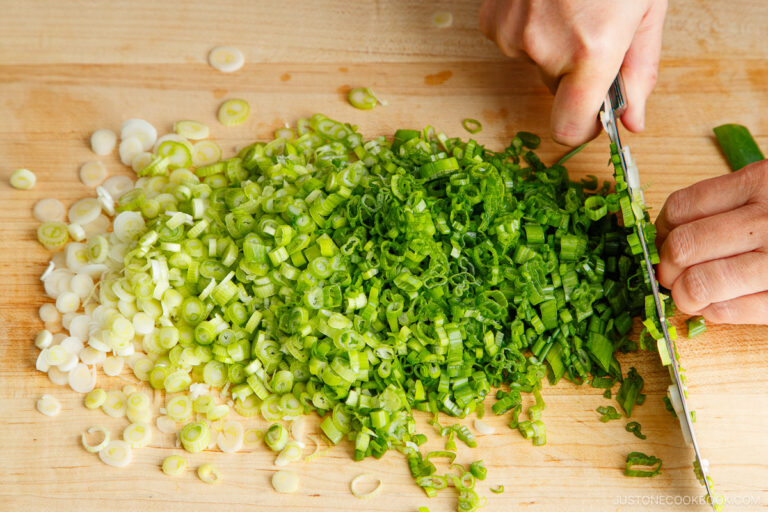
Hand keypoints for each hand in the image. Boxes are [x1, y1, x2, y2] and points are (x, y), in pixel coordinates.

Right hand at [479, 0, 666, 145]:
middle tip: (593, 28)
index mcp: (592, 50)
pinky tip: (545, 1)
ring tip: (569, 6)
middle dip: (575, 70)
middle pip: (557, 90)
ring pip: (535, 64)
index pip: (569, 128)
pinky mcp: (493, 21)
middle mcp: (545, 48)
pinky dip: (529, 28)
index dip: (582, 129)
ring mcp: (513, 34)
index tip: (592, 118)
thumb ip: (639, 71)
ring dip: (552, 46)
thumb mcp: (646, 12)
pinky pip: (513, 42)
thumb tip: (632, 122)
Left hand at [655, 161, 767, 324]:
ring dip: (685, 295)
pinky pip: (732, 310)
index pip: (680, 209)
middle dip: (667, 268)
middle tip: (672, 276)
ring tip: (692, 294)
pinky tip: (719, 305)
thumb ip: (727, 204)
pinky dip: (714, 312)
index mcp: (760, 183)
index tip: (663, 244)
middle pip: (682, 247)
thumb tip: (666, 237)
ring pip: (700, 283)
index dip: (660, 232)